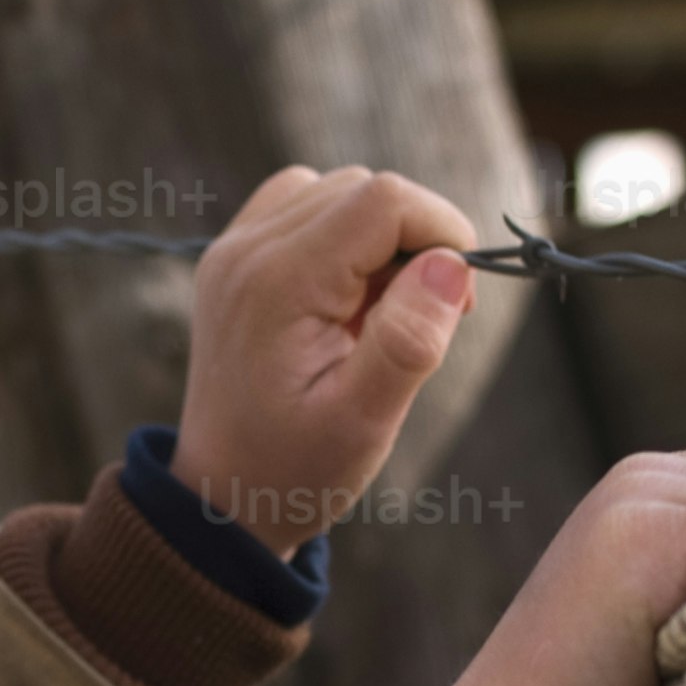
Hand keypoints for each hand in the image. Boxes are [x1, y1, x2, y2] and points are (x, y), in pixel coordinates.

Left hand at [167, 165, 484, 552]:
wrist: (223, 497)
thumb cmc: (296, 469)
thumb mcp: (363, 422)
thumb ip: (408, 340)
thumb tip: (451, 263)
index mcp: (277, 284)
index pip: (383, 200)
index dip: (443, 230)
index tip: (462, 298)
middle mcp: (247, 250)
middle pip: (362, 189)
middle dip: (416, 238)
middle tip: (429, 318)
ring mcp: (235, 249)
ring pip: (337, 191)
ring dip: (382, 238)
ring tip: (385, 314)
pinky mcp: (238, 258)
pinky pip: (306, 207)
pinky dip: (346, 238)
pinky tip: (352, 298)